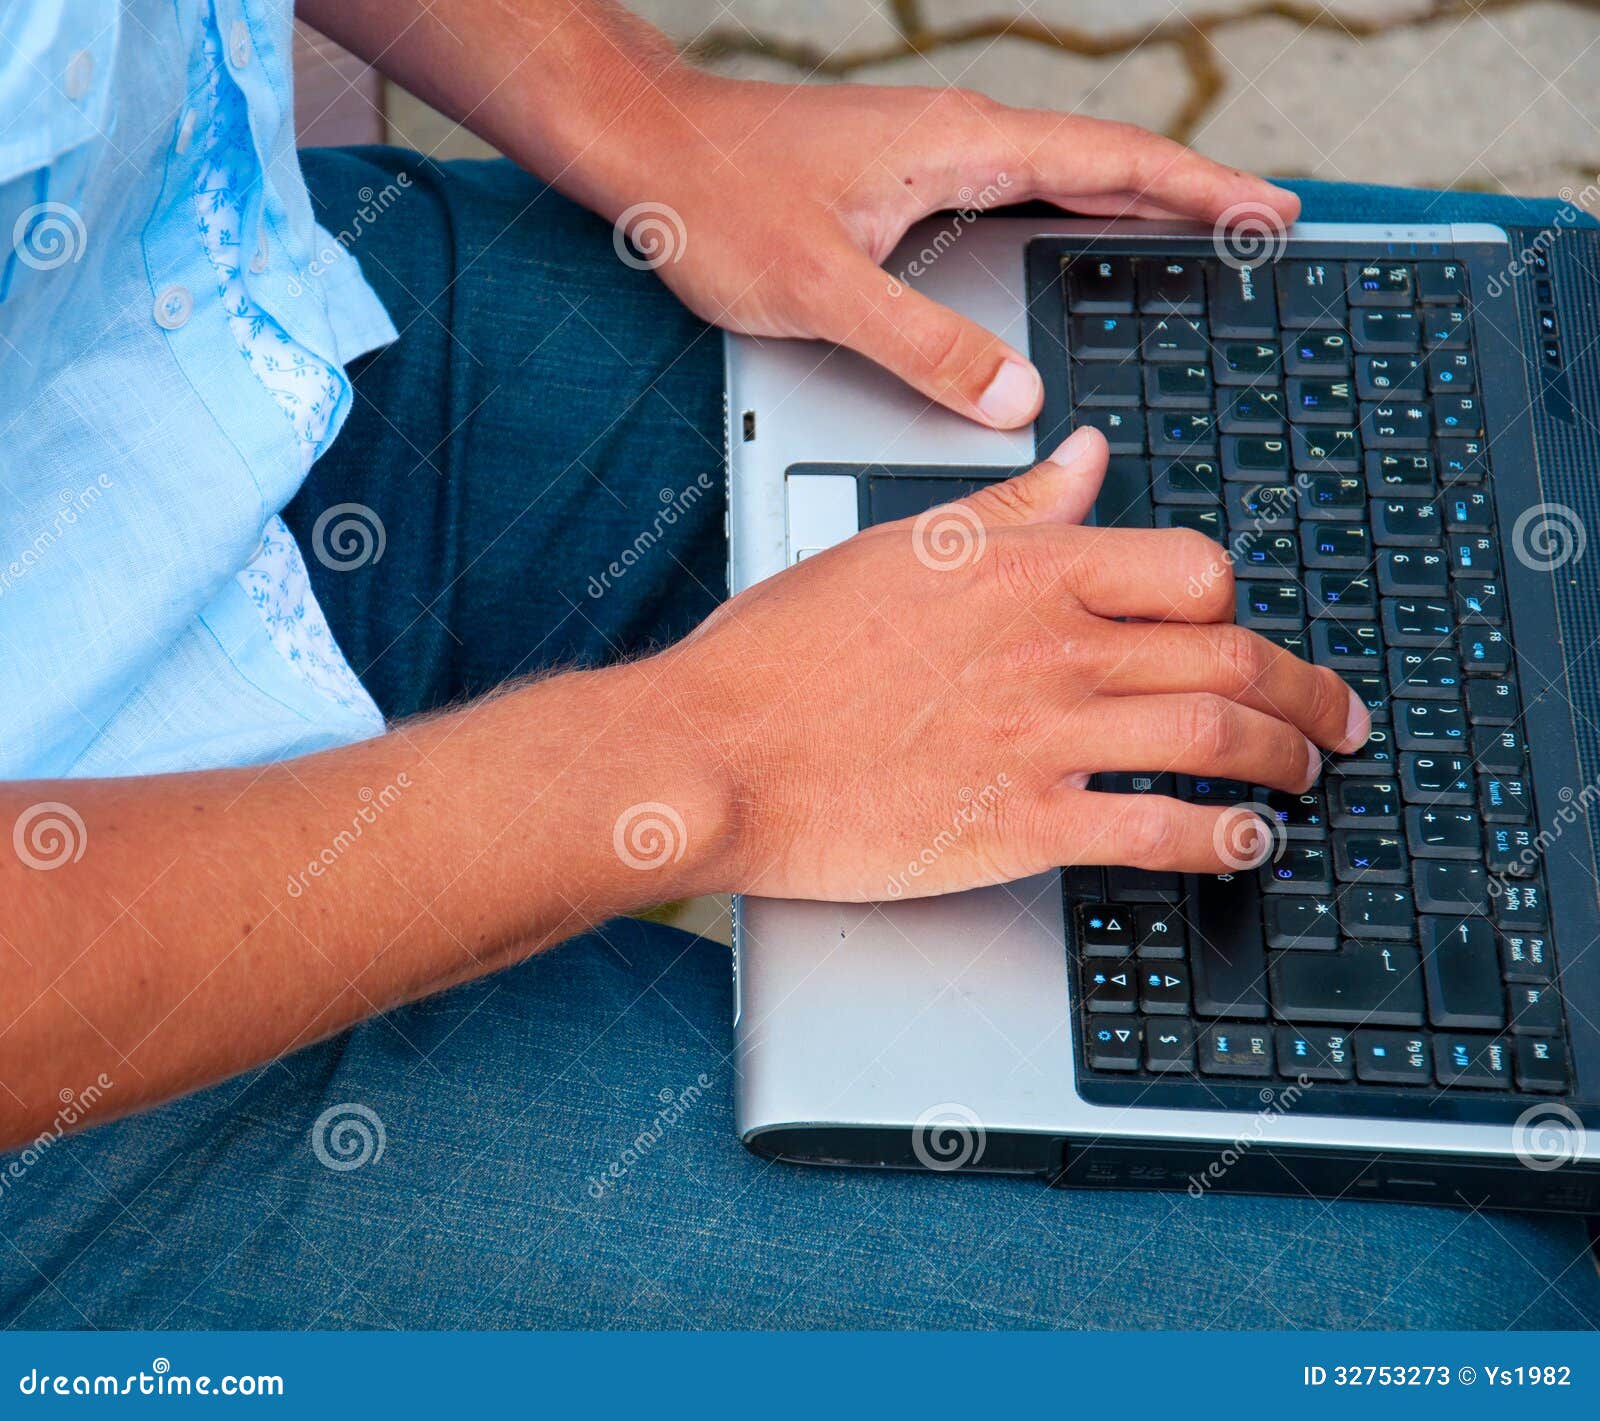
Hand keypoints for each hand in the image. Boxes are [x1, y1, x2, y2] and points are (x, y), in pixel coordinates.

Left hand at [621, 72, 1297, 427]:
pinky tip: (1074, 246)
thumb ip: (924, 345)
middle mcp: (957, 140)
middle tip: (1260, 226)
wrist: (647, 152)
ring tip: (1195, 237)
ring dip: (1132, 203)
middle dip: (1187, 194)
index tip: (1267, 212)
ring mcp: (934, 154)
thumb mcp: (824, 289)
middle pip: (1103, 163)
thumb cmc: (720, 202)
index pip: (1109, 164)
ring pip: (1061, 176)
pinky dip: (1068, 214)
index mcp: (958, 148)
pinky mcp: (906, 177)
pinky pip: (1016, 192)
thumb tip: (1014, 398)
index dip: (1196, 190)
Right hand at [661, 428, 1366, 901]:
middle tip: (1335, 717)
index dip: (1237, 605)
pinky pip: (1159, 830)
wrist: (714, 750)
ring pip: (1217, 739)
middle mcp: (1052, 647)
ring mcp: (1043, 737)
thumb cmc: (781, 654)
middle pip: (1231, 656)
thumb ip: (1007, 509)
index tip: (1247, 629)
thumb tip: (1084, 457)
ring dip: (1285, 762)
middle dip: (1308, 692)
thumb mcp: (896, 548)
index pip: (1191, 569)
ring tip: (1306, 777)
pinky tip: (1248, 845)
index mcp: (1024, 570)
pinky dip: (1224, 840)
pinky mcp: (1020, 825)